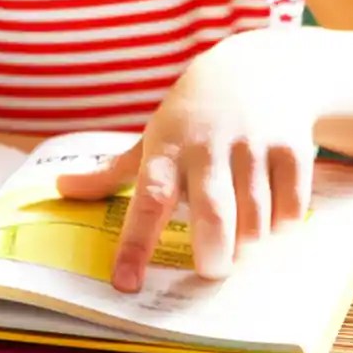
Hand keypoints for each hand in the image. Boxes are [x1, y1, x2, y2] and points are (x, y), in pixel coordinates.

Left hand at [57, 38, 317, 291]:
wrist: (261, 69)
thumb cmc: (194, 117)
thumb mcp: (152, 138)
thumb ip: (110, 173)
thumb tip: (60, 189)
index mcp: (166, 149)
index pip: (148, 201)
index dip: (135, 245)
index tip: (125, 283)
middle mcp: (208, 147)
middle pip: (214, 216)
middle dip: (214, 256)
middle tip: (211, 270)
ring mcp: (253, 145)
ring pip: (255, 220)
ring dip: (249, 243)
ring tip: (241, 239)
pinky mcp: (292, 148)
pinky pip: (290, 209)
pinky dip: (282, 225)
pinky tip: (271, 217)